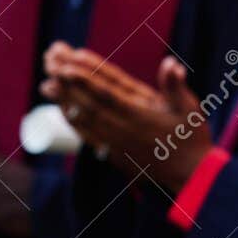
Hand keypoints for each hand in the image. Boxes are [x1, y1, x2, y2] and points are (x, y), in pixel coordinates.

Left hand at [41, 44, 211, 190]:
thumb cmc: (191, 137)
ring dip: (64, 101)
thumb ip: (175, 86)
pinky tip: (62, 111)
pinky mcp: (112, 152)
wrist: (190, 175)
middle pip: (88, 101)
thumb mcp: (190, 108)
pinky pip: (87, 135)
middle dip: (67, 82)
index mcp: (140, 113)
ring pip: (84, 118)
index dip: (86, 78)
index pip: (107, 92)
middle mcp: (123, 127)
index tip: (68, 62)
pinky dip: (73, 121)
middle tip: (50, 62)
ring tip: (46, 85)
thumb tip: (171, 63)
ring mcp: (115, 141)